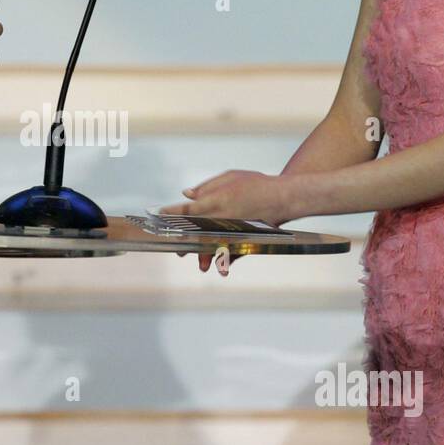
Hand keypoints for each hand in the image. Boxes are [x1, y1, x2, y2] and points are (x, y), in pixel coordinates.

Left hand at [161, 169, 294, 275]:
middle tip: (174, 245)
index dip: (170, 213)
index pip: (186, 209)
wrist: (284, 196)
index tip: (158, 216)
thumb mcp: (230, 177)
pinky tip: (220, 268)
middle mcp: (222, 217)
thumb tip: (186, 194)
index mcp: (216, 200)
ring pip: (211, 246)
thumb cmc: (256, 184)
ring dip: (201, 254)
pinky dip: (225, 260)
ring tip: (194, 260)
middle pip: (195, 232)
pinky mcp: (245, 239)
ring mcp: (233, 230)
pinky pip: (231, 252)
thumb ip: (206, 187)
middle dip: (182, 239)